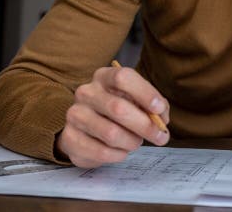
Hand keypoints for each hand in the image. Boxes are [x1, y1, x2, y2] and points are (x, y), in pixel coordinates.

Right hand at [55, 66, 169, 167]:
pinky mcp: (70, 138)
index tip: (159, 109)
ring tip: (136, 142)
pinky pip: (101, 152)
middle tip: (160, 137)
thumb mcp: (137, 101)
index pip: (123, 77)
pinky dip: (119, 155)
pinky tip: (122, 151)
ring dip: (132, 142)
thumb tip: (161, 118)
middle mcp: (86, 92)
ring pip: (111, 134)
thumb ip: (153, 105)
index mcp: (104, 77)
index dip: (144, 93)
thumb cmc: (118, 112)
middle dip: (144, 126)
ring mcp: (75, 115)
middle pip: (118, 108)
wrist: (87, 128)